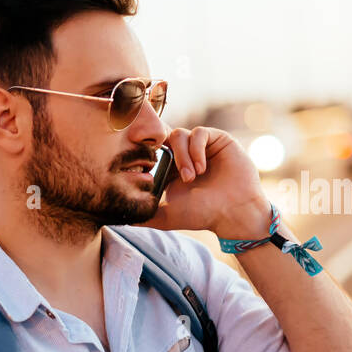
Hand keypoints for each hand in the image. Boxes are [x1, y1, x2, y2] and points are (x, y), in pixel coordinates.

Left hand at [142, 126, 272, 239]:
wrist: (233, 213)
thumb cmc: (202, 215)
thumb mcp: (166, 216)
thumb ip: (144, 216)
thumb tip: (119, 219)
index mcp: (171, 168)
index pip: (152, 149)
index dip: (146, 151)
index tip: (142, 161)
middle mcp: (185, 154)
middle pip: (163, 138)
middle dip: (167, 155)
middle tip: (180, 178)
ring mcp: (201, 146)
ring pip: (179, 135)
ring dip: (183, 156)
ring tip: (192, 176)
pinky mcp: (217, 139)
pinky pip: (199, 133)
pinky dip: (196, 149)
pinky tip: (201, 168)